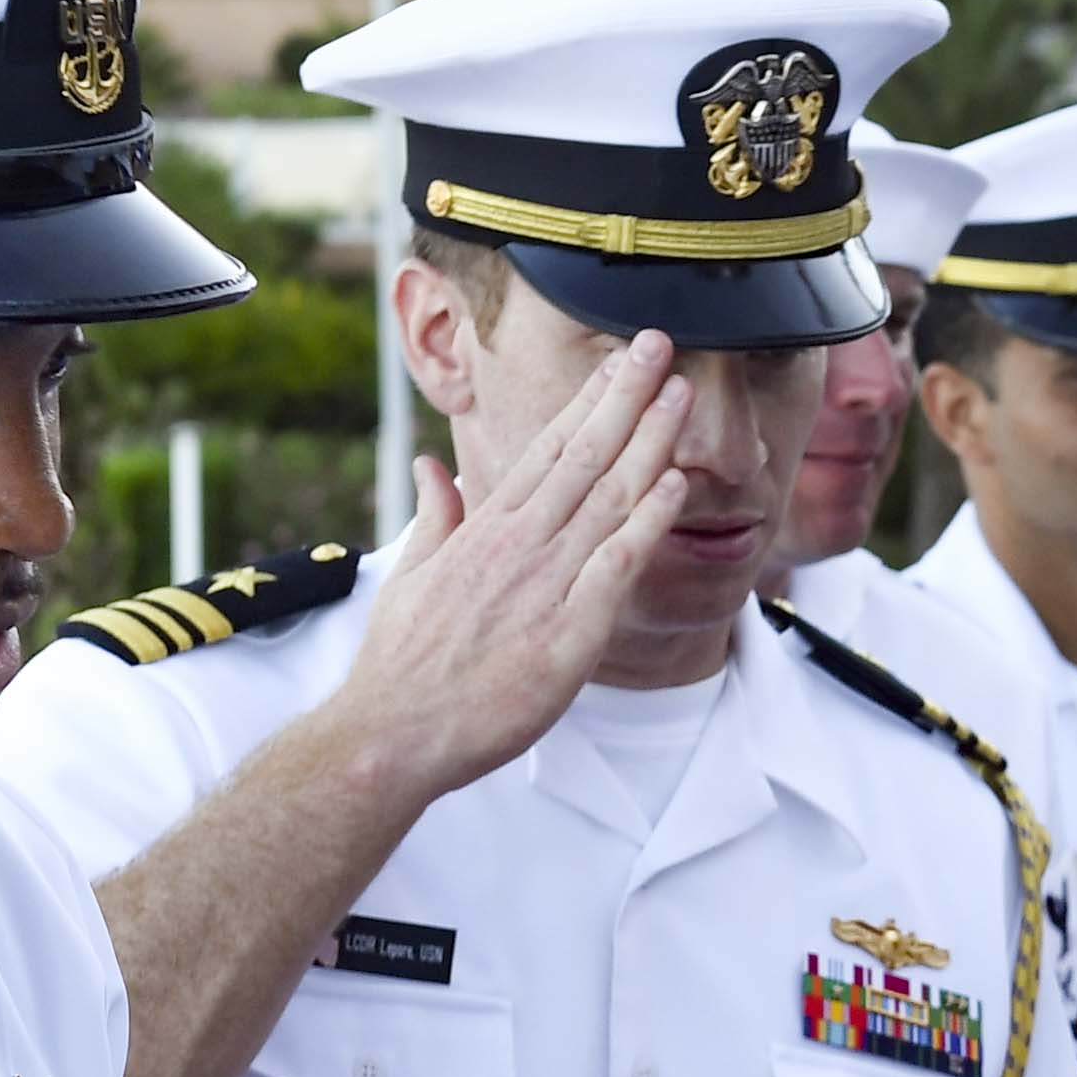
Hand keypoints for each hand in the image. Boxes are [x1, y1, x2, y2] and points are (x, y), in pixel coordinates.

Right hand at [333, 337, 692, 803]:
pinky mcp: (568, 630)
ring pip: (607, 497)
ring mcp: (544, 583)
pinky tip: (674, 483)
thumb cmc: (401, 662)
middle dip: (626, 397)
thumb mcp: (411, 573)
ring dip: (649, 442)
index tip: (615, 366)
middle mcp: (518, 543)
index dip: (587, 403)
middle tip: (660, 346)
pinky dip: (647, 520)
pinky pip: (616, 563)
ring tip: (682, 394)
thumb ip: (434, 516)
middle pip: (584, 455)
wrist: (394, 731)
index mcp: (484, 527)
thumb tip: (433, 468)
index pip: (545, 449)